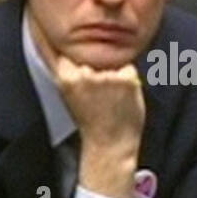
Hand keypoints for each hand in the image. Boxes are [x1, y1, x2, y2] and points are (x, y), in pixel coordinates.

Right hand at [55, 57, 145, 197]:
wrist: (110, 142)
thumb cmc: (92, 121)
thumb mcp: (70, 94)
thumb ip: (71, 75)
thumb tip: (71, 55)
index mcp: (65, 78)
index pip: (69, 55)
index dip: (78, 61)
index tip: (83, 71)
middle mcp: (83, 74)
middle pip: (92, 59)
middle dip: (98, 70)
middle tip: (100, 96)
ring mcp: (105, 77)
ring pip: (113, 63)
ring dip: (115, 75)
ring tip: (111, 99)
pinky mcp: (126, 80)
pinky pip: (130, 70)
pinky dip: (130, 81)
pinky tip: (124, 98)